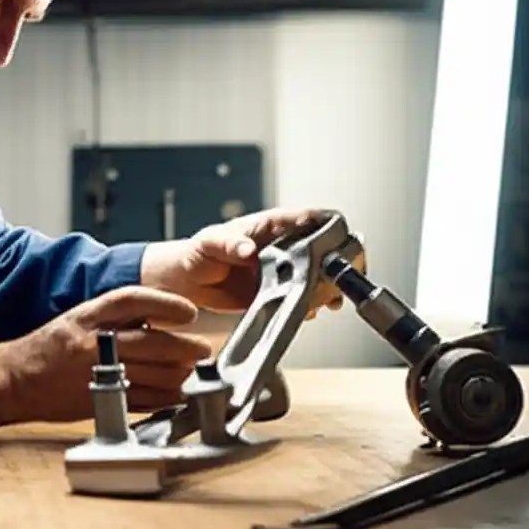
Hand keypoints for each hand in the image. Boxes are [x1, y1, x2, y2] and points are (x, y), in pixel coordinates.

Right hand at [0, 286, 212, 428]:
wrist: (15, 380)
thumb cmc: (48, 348)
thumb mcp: (77, 319)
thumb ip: (114, 319)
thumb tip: (159, 319)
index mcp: (87, 317)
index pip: (133, 301)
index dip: (166, 304)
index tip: (189, 312)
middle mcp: (92, 343)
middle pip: (151, 342)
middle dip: (185, 347)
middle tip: (202, 348)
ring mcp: (96, 374)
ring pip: (153, 374)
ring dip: (180, 374)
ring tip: (191, 372)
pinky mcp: (100, 401)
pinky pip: (143, 400)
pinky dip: (165, 397)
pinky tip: (177, 393)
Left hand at [139, 207, 344, 316]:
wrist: (186, 281)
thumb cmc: (198, 252)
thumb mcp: (210, 242)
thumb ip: (230, 244)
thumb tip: (248, 248)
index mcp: (269, 226)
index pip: (307, 217)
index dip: (327, 224)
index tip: (338, 236)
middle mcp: (282, 247)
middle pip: (322, 247)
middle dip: (336, 259)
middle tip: (341, 273)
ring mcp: (282, 270)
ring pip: (318, 274)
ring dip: (328, 285)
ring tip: (332, 298)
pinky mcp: (278, 292)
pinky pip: (302, 297)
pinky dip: (312, 304)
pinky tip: (312, 310)